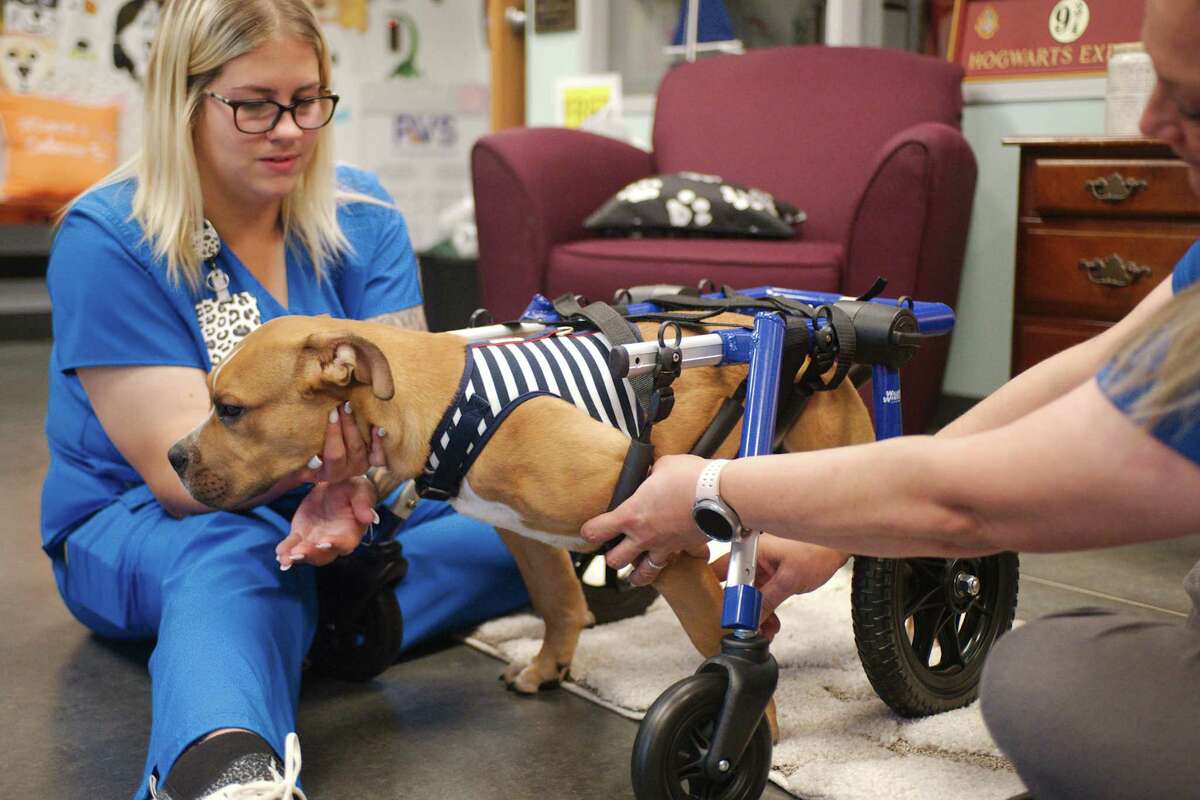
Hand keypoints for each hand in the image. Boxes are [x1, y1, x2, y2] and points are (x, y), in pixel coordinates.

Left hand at [276, 476, 377, 568]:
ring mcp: (315, 539)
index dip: (335, 544)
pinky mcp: (301, 534)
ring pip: (306, 552)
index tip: (325, 542)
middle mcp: (333, 540)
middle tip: (298, 553)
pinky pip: (292, 545)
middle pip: (324, 554)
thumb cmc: (353, 488)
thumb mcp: (361, 489)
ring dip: (295, 557)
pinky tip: (280, 553)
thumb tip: (369, 518)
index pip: (345, 543)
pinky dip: (285, 550)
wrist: (334, 484)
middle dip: (311, 554)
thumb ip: (364, 502)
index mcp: (350, 532)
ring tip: (285, 558)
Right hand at [292, 401, 387, 485]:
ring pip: (363, 447)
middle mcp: (347, 472)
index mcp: (327, 474)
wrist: (329, 470)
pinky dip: (379, 440)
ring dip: (358, 426)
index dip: (334, 434)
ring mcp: (361, 466)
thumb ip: (297, 460)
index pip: (334, 455)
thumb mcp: (299, 464)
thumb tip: (284, 445)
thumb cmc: (308, 460)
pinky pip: (379, 453)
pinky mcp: (372, 460)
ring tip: (351, 407)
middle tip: (341, 404)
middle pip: (352, 447)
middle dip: (346, 423)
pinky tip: (377, 426)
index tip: (331, 413)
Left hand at [580, 454, 710, 584]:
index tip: (588, 532)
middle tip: (615, 549)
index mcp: (632, 514)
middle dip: (612, 557)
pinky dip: (670, 564)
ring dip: (637, 574)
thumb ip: (652, 474)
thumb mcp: (664, 466)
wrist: (722, 494)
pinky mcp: (684, 550)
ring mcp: (665, 547)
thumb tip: (652, 474)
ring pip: (643, 574)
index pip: (597, 531)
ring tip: (636, 573)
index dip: (589, 533)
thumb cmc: (692, 478)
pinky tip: (670, 558)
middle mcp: (644, 536)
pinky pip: (673, 564)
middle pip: (614, 561)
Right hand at [710, 534, 847, 639]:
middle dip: (739, 608)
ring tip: (762, 629)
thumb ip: (768, 600)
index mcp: (751, 549)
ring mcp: (762, 565)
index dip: (720, 594)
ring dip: (754, 612)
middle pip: (734, 586)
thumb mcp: (790, 580)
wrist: (839, 548)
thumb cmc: (818, 550)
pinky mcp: (772, 574)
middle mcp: (753, 556)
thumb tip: (751, 619)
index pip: (722, 572)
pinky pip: (761, 593)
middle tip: (746, 626)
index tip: (728, 614)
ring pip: (748, 593)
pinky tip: (771, 621)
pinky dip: (764, 608)